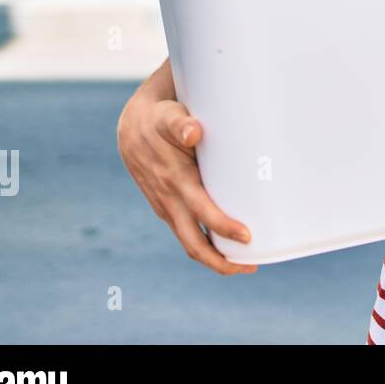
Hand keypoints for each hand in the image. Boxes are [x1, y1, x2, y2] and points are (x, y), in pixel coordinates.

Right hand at [116, 62, 257, 274]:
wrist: (132, 126)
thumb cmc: (160, 120)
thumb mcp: (169, 116)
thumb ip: (181, 124)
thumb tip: (193, 132)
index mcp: (175, 181)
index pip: (202, 212)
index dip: (224, 228)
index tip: (249, 236)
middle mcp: (169, 200)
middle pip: (194, 244)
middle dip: (221, 261)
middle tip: (252, 267)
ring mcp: (167, 207)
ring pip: (190, 242)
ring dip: (215, 257)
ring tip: (245, 263)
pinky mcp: (168, 207)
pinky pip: (187, 233)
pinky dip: (205, 244)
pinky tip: (224, 244)